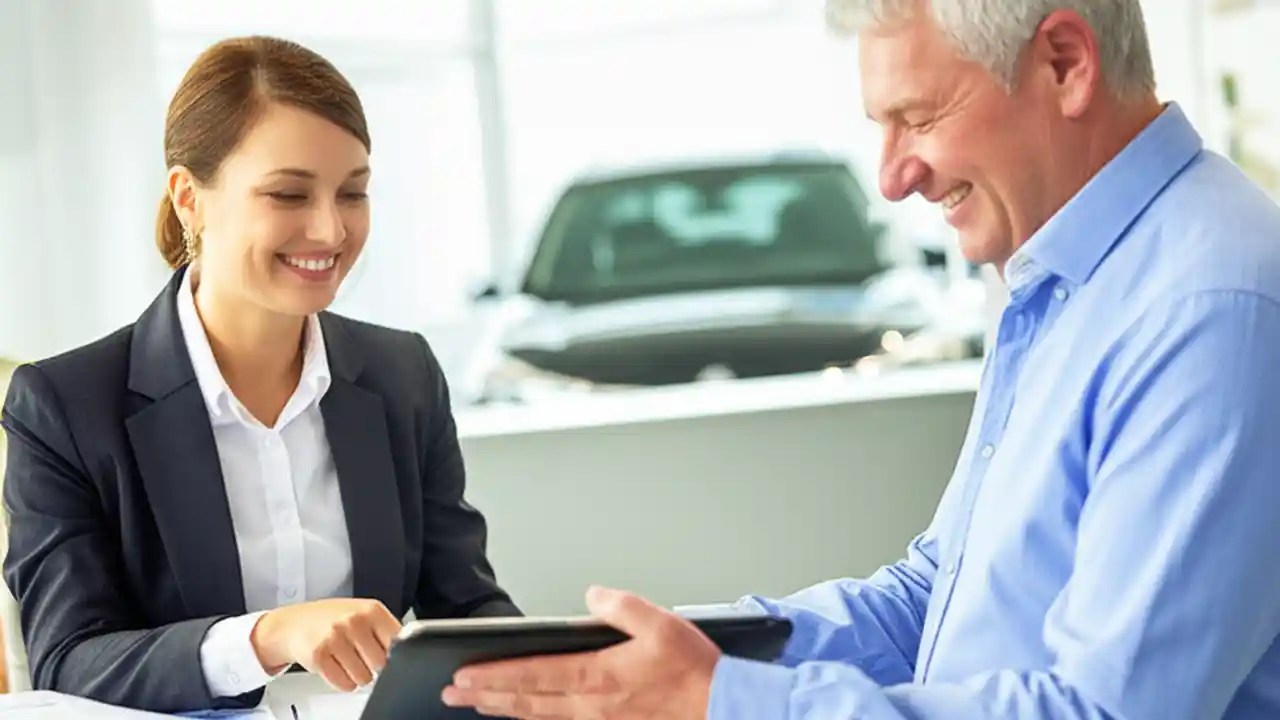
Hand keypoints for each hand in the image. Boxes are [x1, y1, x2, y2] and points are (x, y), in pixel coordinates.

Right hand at [251, 598, 401, 691]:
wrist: (293, 623)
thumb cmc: (332, 619)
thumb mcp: (363, 613)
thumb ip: (384, 630)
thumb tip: (405, 652)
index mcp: (371, 609)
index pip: (399, 642)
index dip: (393, 653)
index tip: (384, 652)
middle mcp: (354, 621)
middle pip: (381, 664)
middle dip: (373, 665)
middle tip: (359, 655)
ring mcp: (335, 637)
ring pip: (364, 678)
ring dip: (357, 675)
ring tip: (346, 659)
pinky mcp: (319, 656)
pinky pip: (344, 684)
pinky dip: (342, 681)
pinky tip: (335, 665)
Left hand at [442, 586, 721, 718]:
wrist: (721, 709)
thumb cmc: (694, 671)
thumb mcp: (661, 622)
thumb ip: (621, 606)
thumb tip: (591, 594)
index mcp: (598, 676)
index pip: (532, 675)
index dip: (493, 675)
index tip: (462, 675)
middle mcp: (590, 704)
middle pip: (525, 701)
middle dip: (484, 696)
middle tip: (451, 693)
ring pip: (538, 716)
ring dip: (503, 710)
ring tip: (477, 705)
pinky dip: (534, 719)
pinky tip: (526, 714)